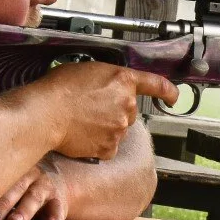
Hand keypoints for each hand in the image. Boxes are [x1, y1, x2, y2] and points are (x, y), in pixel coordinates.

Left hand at [0, 158, 69, 219]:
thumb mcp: (10, 179)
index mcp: (12, 171)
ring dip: (24, 211)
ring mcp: (45, 186)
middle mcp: (28, 175)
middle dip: (2, 204)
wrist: (63, 174)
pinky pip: (58, 208)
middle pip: (14, 189)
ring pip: (34, 198)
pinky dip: (56, 217)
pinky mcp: (59, 199)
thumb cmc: (23, 183)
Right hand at [31, 63, 175, 160]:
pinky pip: (107, 147)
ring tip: (80, 121)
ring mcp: (120, 128)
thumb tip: (107, 89)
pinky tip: (81, 135)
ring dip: (103, 127)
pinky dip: (96, 144)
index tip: (173, 97)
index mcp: (123, 81)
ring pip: (116, 129)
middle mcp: (127, 105)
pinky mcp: (109, 148)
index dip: (168, 91)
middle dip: (112, 111)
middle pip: (127, 111)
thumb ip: (106, 80)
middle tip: (89, 109)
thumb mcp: (87, 71)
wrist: (46, 114)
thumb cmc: (59, 89)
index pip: (156, 85)